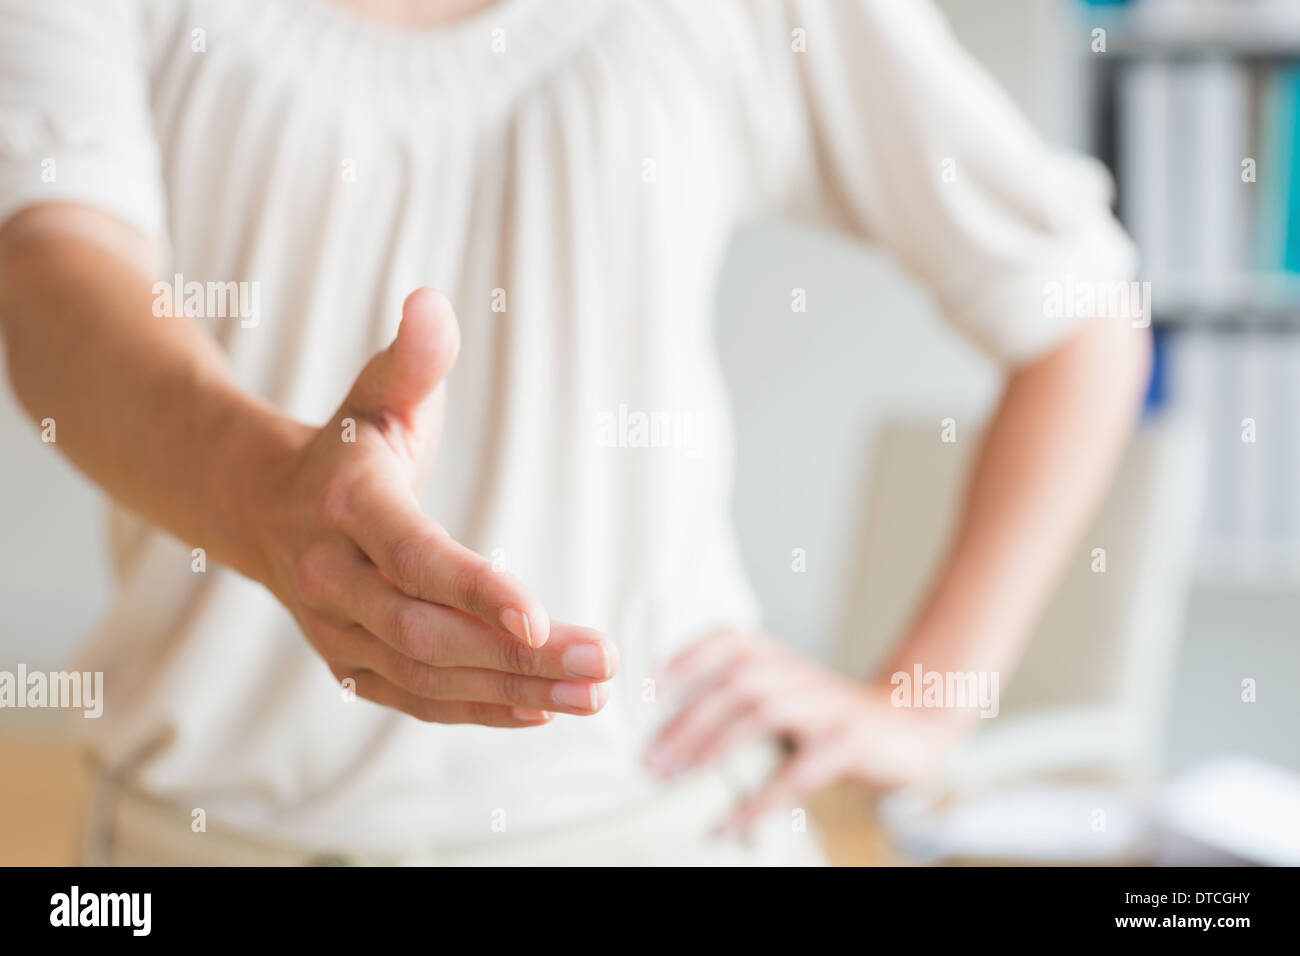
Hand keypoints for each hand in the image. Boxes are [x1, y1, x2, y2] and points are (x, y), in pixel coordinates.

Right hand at [253, 288, 617, 726]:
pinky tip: (545, 707)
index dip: (474, 589)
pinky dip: (482, 710)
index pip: (412, 556)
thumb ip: (414, 357)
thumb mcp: (377, 394)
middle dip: (519, 655)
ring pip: (428, 678)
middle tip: (604, 661)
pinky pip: (418, 702)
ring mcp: (336, 631)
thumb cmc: (346, 445)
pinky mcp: (350, 666)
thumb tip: (432, 300)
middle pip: (426, 632)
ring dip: (515, 690)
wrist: (261, 508)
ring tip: (594, 692)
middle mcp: (330, 577)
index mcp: (345, 504)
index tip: (540, 617)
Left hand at [645, 629, 963, 833]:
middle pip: (737, 682)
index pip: (730, 640)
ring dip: (711, 747)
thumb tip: (665, 732)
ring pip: (762, 712)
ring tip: (674, 779)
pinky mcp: (849, 742)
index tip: (649, 686)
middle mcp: (800, 673)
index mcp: (779, 658)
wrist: (910, 728)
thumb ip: (741, 701)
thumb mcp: (786, 696)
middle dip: (687, 719)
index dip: (688, 657)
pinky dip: (758, 799)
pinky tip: (727, 824)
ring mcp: (827, 705)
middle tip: (649, 760)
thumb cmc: (827, 719)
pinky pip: (798, 771)